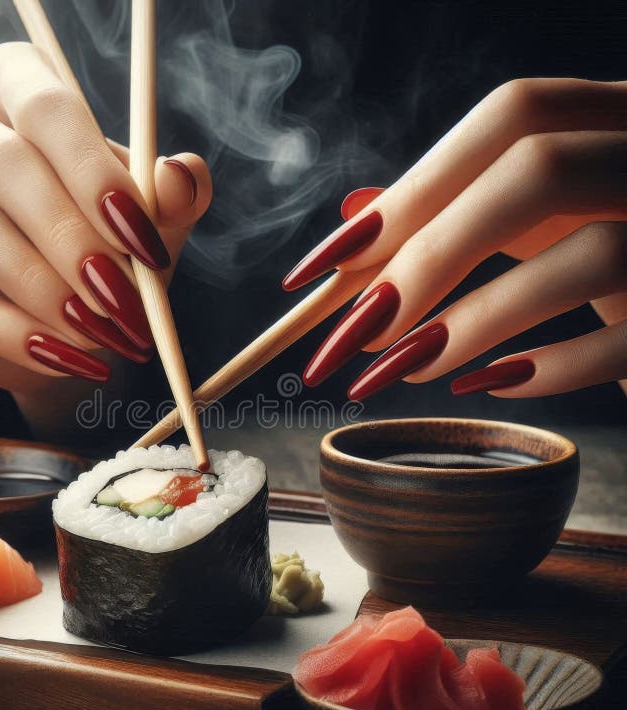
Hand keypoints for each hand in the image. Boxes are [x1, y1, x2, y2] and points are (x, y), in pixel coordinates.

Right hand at [0, 42, 210, 397]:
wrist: (66, 330)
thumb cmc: (108, 255)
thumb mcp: (149, 226)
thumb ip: (172, 199)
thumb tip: (183, 174)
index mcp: (18, 94)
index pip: (46, 105)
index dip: (96, 170)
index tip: (141, 237)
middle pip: (5, 163)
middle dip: (74, 240)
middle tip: (124, 300)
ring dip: (46, 289)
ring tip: (100, 334)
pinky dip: (18, 334)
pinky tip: (67, 358)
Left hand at [286, 78, 626, 399]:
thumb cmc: (618, 245)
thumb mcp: (546, 211)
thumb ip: (459, 206)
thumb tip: (357, 215)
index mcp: (615, 119)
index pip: (507, 119)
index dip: (406, 192)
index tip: (320, 268)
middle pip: (536, 169)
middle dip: (428, 253)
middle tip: (354, 331)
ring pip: (591, 253)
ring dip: (475, 318)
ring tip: (401, 369)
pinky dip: (551, 367)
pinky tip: (488, 383)